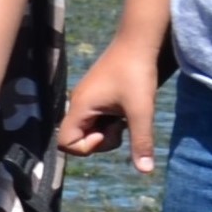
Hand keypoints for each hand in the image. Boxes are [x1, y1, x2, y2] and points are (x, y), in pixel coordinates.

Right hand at [58, 36, 164, 168]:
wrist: (139, 40)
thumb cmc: (137, 72)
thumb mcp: (141, 110)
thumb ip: (141, 141)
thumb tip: (146, 171)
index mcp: (80, 106)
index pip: (65, 143)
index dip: (86, 147)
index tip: (108, 132)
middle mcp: (78, 103)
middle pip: (78, 138)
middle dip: (101, 140)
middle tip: (121, 126)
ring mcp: (87, 98)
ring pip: (89, 127)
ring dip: (107, 129)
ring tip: (125, 115)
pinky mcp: (98, 93)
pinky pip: (97, 116)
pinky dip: (110, 119)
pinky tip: (126, 107)